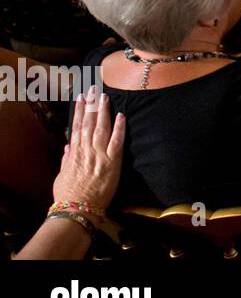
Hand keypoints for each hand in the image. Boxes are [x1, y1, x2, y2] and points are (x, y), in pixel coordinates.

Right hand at [52, 86, 125, 212]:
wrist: (78, 208)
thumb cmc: (69, 195)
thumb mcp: (63, 175)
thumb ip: (67, 159)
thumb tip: (68, 145)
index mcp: (74, 153)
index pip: (77, 127)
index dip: (79, 111)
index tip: (80, 98)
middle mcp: (86, 150)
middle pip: (88, 123)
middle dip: (91, 105)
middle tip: (93, 89)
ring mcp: (100, 155)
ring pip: (101, 128)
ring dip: (103, 111)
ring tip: (105, 96)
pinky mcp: (113, 162)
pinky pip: (117, 141)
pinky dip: (119, 128)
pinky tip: (121, 115)